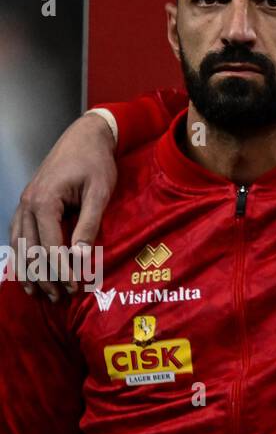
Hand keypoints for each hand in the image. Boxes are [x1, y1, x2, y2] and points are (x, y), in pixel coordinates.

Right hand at [10, 113, 117, 300]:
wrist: (85, 136)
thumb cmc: (95, 161)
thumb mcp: (100, 191)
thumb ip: (89, 223)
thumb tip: (81, 255)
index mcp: (44, 201)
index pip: (50, 246)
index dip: (61, 270)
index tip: (74, 287)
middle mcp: (27, 204)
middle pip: (31, 250)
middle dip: (45, 276)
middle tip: (59, 298)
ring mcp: (24, 203)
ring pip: (19, 244)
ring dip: (29, 270)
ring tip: (39, 292)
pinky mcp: (27, 203)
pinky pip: (18, 234)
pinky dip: (22, 254)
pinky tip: (27, 269)